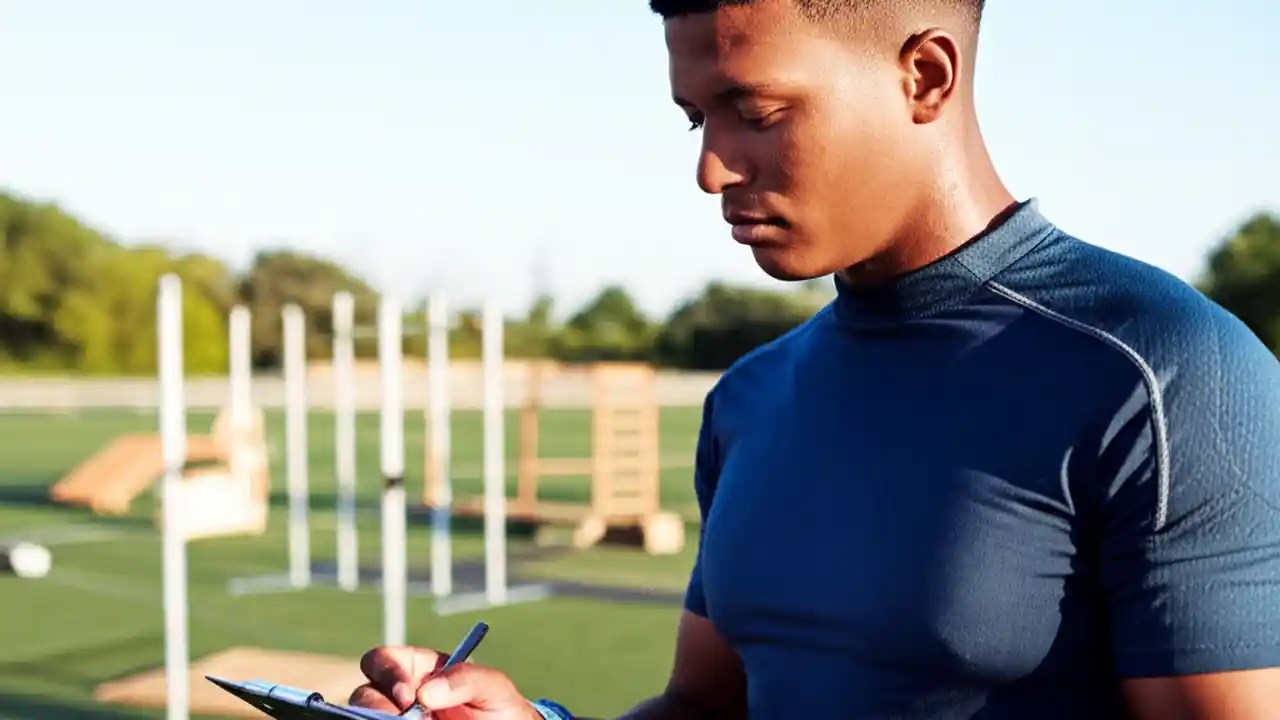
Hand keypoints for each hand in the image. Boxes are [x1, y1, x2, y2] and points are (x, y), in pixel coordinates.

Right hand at [348, 645, 542, 719]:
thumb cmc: (498, 707)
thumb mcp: (493, 687)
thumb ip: (467, 678)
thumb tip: (426, 692)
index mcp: (415, 669)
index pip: (381, 660)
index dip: (388, 673)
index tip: (408, 696)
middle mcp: (397, 696)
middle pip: (365, 696)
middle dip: (379, 708)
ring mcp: (396, 718)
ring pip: (366, 717)